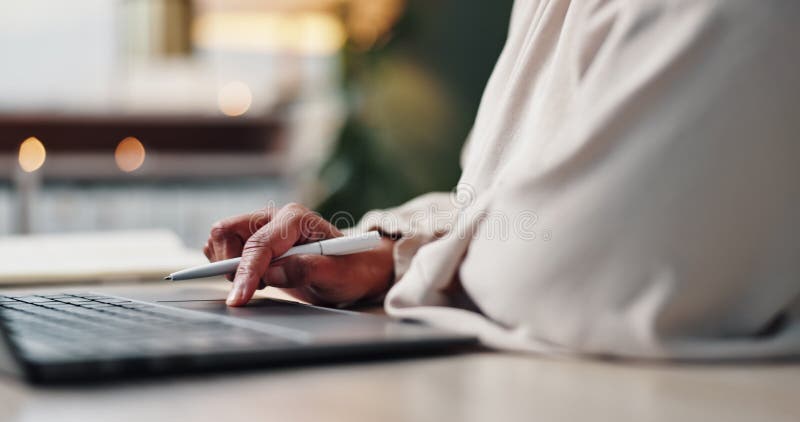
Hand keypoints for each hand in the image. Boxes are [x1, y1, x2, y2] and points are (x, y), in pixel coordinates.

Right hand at [204, 203, 394, 306]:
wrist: (355, 269)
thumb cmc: (350, 269)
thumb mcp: (337, 275)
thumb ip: (306, 270)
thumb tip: (271, 272)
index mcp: (296, 218)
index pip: (259, 244)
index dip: (247, 272)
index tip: (238, 297)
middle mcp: (275, 217)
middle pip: (227, 231)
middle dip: (231, 263)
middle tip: (252, 288)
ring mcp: (263, 227)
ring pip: (221, 238)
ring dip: (229, 264)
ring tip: (259, 282)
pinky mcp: (255, 239)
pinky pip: (224, 247)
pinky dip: (230, 264)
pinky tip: (254, 278)